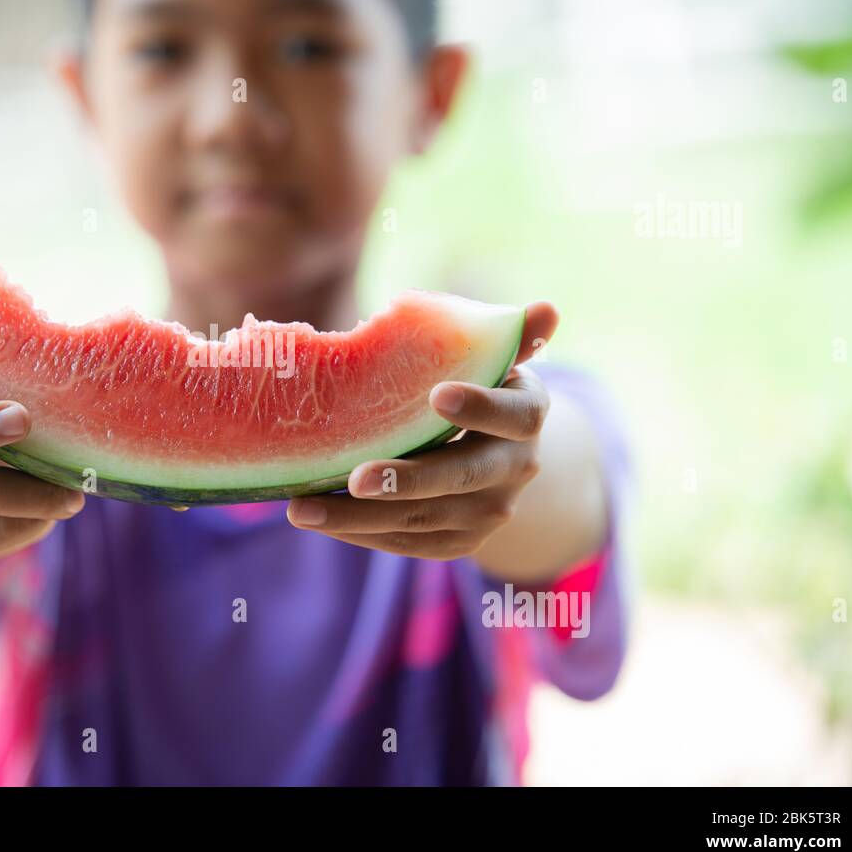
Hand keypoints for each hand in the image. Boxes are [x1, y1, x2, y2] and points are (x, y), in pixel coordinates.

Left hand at [284, 302, 558, 559]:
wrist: (501, 453)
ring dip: (360, 518)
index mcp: (526, 417)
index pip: (513, 416)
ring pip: (423, 520)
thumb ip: (508, 336)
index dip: (480, 407)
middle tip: (355, 478)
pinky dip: (360, 533)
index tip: (437, 394)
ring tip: (302, 508)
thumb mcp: (493, 360)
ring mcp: (489, 513)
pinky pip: (407, 543)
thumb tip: (549, 308)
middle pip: (460, 478)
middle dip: (407, 481)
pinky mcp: (460, 543)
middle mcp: (515, 471)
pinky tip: (318, 519)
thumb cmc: (479, 386)